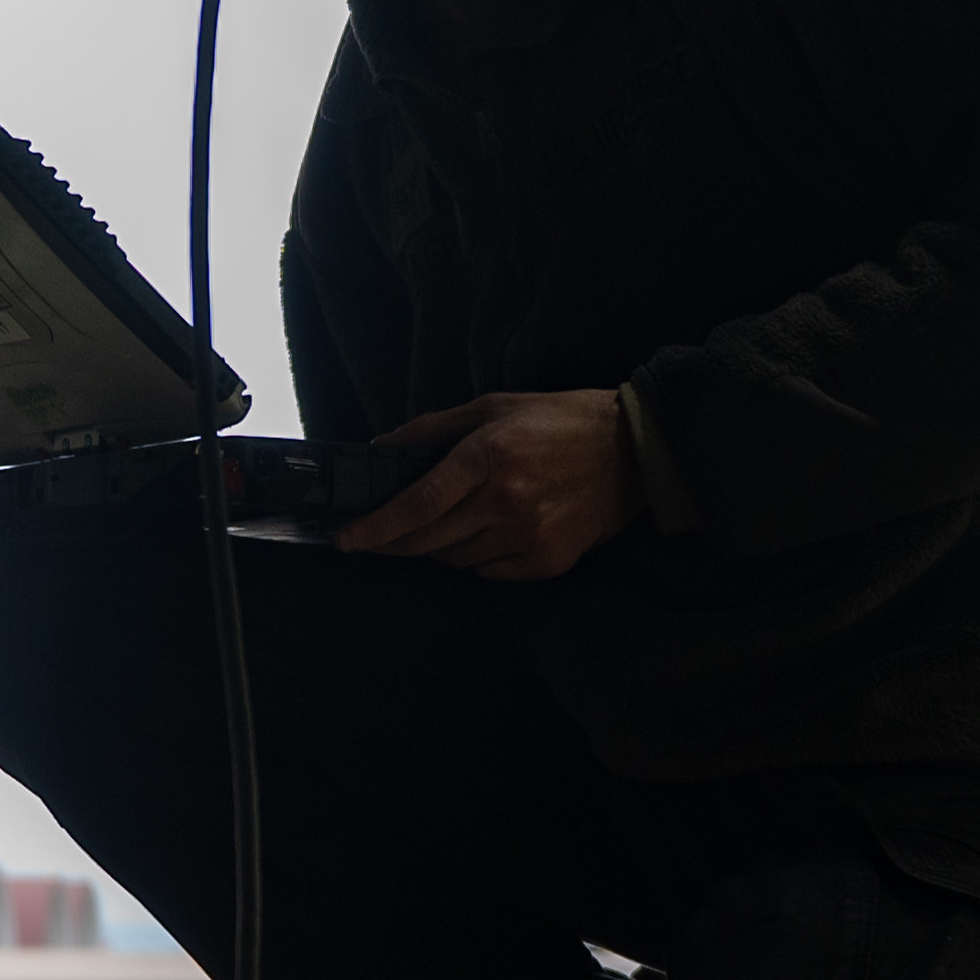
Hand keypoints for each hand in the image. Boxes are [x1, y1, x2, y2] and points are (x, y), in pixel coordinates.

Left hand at [341, 389, 632, 580]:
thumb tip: (383, 448)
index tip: (344, 538)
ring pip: (455, 559)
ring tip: (456, 518)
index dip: (375, 527)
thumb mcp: (494, 407)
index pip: (417, 505)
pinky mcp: (549, 561)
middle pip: (427, 539)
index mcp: (488, 456)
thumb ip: (433, 428)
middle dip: (393, 542)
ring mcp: (529, 535)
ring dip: (440, 545)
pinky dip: (478, 558)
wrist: (635, 450)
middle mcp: (506, 501)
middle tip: (376, 536)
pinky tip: (492, 531)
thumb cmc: (560, 421)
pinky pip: (490, 573)